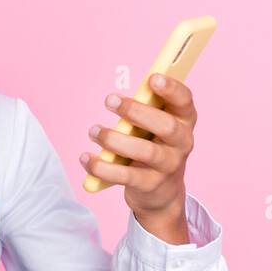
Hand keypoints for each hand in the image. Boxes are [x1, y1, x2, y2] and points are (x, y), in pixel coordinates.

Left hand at [80, 74, 195, 239]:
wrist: (161, 192)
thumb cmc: (153, 145)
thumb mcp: (153, 126)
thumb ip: (144, 110)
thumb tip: (118, 97)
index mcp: (184, 121)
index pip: (185, 101)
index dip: (172, 89)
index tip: (153, 78)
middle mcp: (182, 143)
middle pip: (166, 126)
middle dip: (137, 111)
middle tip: (110, 100)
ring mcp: (168, 166)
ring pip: (145, 151)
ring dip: (115, 139)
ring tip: (94, 130)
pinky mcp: (150, 184)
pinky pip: (125, 176)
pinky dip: (102, 167)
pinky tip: (86, 158)